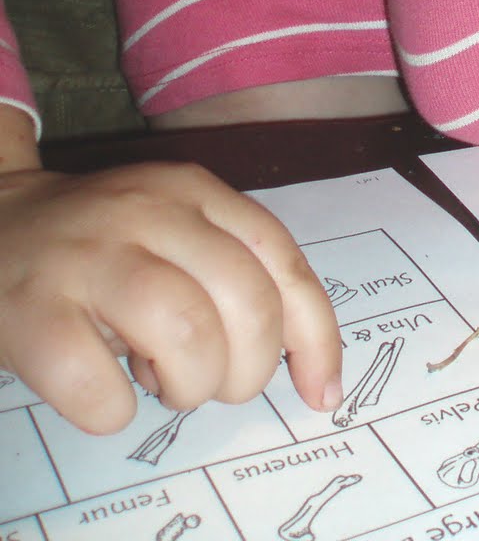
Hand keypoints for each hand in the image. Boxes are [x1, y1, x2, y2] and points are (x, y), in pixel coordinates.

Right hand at [0, 162, 341, 434]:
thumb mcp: (179, 229)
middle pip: (246, 303)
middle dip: (248, 370)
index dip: (315, 336)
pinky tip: (104, 391)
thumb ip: (238, 272)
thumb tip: (309, 365)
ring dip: (189, 386)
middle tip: (215, 383)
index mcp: (195, 191)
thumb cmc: (107, 245)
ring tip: (161, 381)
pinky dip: (116, 412)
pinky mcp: (34, 313)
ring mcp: (89, 257)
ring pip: (187, 335)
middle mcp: (148, 211)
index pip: (282, 260)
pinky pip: (102, 391)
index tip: (321, 393)